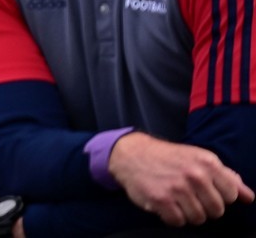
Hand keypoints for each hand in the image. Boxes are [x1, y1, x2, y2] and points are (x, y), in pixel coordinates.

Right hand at [110, 132, 253, 226]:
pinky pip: (178, 222)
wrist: (131, 153)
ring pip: (198, 218)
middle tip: (189, 196)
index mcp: (208, 163)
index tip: (206, 191)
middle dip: (204, 207)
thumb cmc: (169, 158)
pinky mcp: (161, 199)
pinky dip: (172, 217)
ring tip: (176, 199)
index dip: (219, 197)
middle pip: (216, 211)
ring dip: (187, 213)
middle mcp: (195, 175)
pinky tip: (166, 204)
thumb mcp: (200, 159)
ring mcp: (178, 188)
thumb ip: (226, 177)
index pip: (230, 195)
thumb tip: (248, 196)